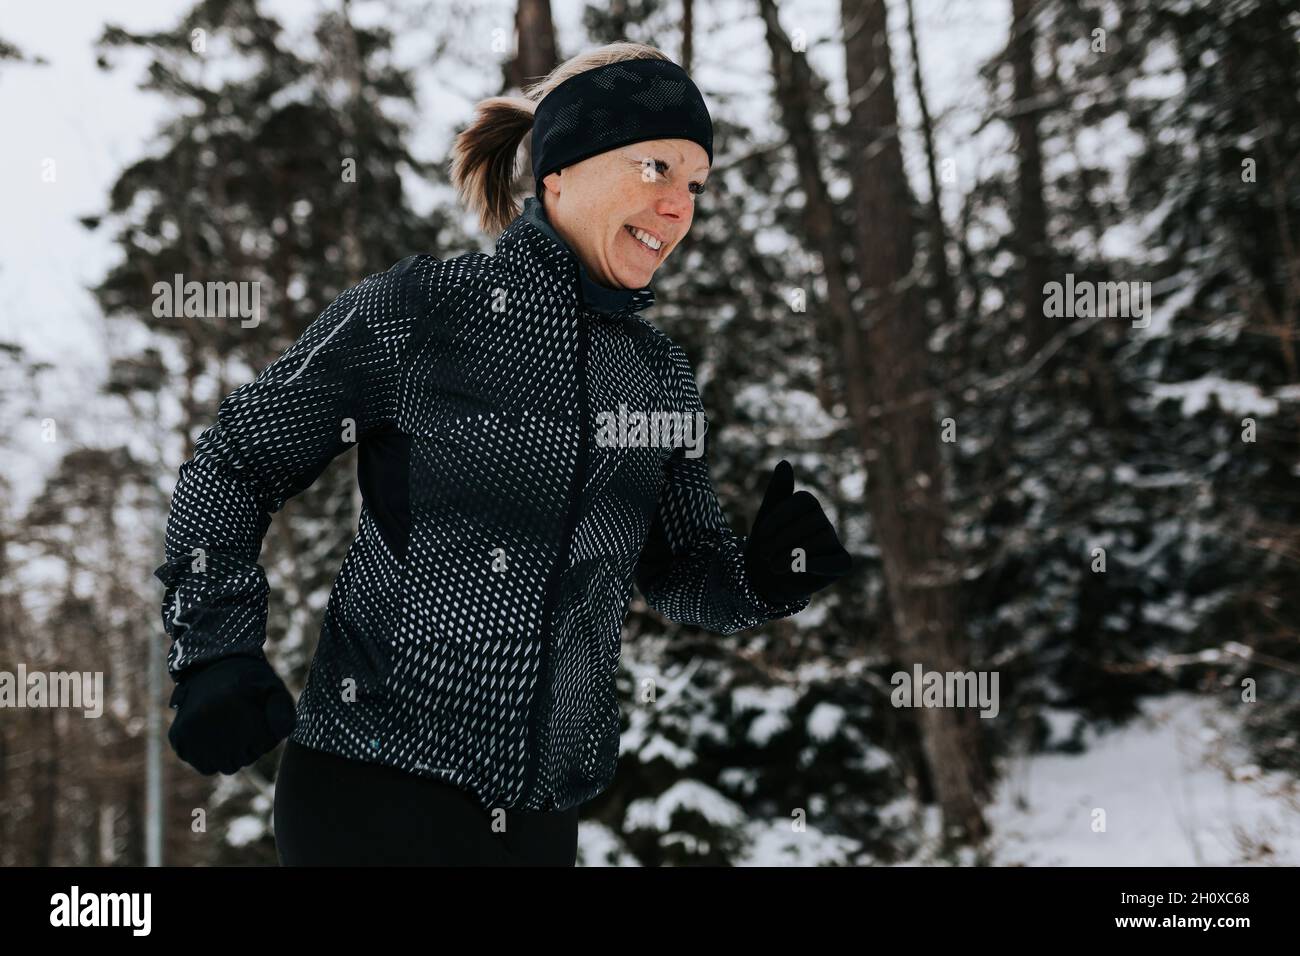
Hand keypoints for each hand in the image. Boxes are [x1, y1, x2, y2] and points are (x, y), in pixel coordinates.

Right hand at [168, 655, 296, 774]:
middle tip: (244, 724)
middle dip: (249, 747)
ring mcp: (190, 728)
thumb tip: (283, 732)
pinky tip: (217, 737)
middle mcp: (208, 715)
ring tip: (232, 731)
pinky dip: (214, 758)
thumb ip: (284, 711)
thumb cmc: (250, 681)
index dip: (267, 735)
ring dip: (232, 755)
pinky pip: (205, 766)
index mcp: (234, 701)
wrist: (212, 667)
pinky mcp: (178, 737)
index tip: (260, 717)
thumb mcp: (273, 688)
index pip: (263, 745)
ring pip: (224, 766)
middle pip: (243, 759)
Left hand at [744, 460, 851, 603]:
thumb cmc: (766, 543)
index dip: (781, 517)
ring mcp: (833, 542)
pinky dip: (819, 564)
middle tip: (765, 555)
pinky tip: (799, 567)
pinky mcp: (840, 563)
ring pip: (820, 541)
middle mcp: (824, 521)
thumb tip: (784, 462)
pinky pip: (837, 562)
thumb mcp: (766, 517)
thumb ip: (777, 491)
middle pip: (811, 522)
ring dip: (793, 554)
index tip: (761, 534)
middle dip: (784, 539)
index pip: (804, 501)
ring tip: (774, 565)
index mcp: (809, 505)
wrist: (765, 578)